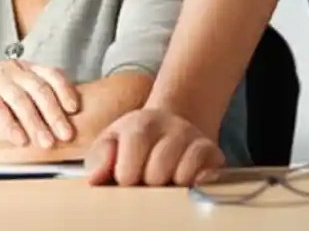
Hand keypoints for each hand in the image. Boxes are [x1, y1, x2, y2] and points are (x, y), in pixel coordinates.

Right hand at [0, 61, 81, 148]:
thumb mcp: (13, 102)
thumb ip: (36, 105)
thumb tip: (69, 127)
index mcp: (22, 69)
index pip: (51, 74)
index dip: (65, 90)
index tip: (75, 110)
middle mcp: (9, 70)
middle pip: (38, 88)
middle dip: (54, 114)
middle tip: (65, 135)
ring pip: (19, 99)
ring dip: (35, 123)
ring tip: (45, 143)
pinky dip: (10, 126)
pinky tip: (19, 141)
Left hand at [85, 108, 224, 185]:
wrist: (172, 124)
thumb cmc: (135, 140)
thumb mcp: (111, 142)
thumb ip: (99, 159)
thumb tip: (94, 180)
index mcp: (141, 123)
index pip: (132, 154)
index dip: (126, 175)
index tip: (124, 179)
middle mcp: (172, 126)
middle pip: (156, 172)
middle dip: (147, 183)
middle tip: (146, 177)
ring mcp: (195, 139)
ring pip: (181, 177)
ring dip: (169, 186)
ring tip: (163, 178)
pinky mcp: (214, 153)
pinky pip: (205, 177)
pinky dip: (192, 185)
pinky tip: (183, 181)